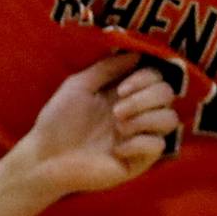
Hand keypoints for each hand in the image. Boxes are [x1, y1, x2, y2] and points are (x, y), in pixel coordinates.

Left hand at [18, 54, 178, 195]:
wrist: (46, 157)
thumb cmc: (58, 121)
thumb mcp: (79, 85)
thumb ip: (107, 68)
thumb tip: (136, 54)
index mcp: (124, 94)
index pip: (156, 77)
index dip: (145, 78)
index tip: (122, 89)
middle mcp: (136, 113)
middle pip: (168, 94)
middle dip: (144, 99)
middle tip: (116, 112)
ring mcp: (139, 137)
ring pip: (170, 119)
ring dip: (145, 119)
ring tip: (118, 128)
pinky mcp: (139, 161)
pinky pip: (158, 146)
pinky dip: (139, 144)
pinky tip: (117, 150)